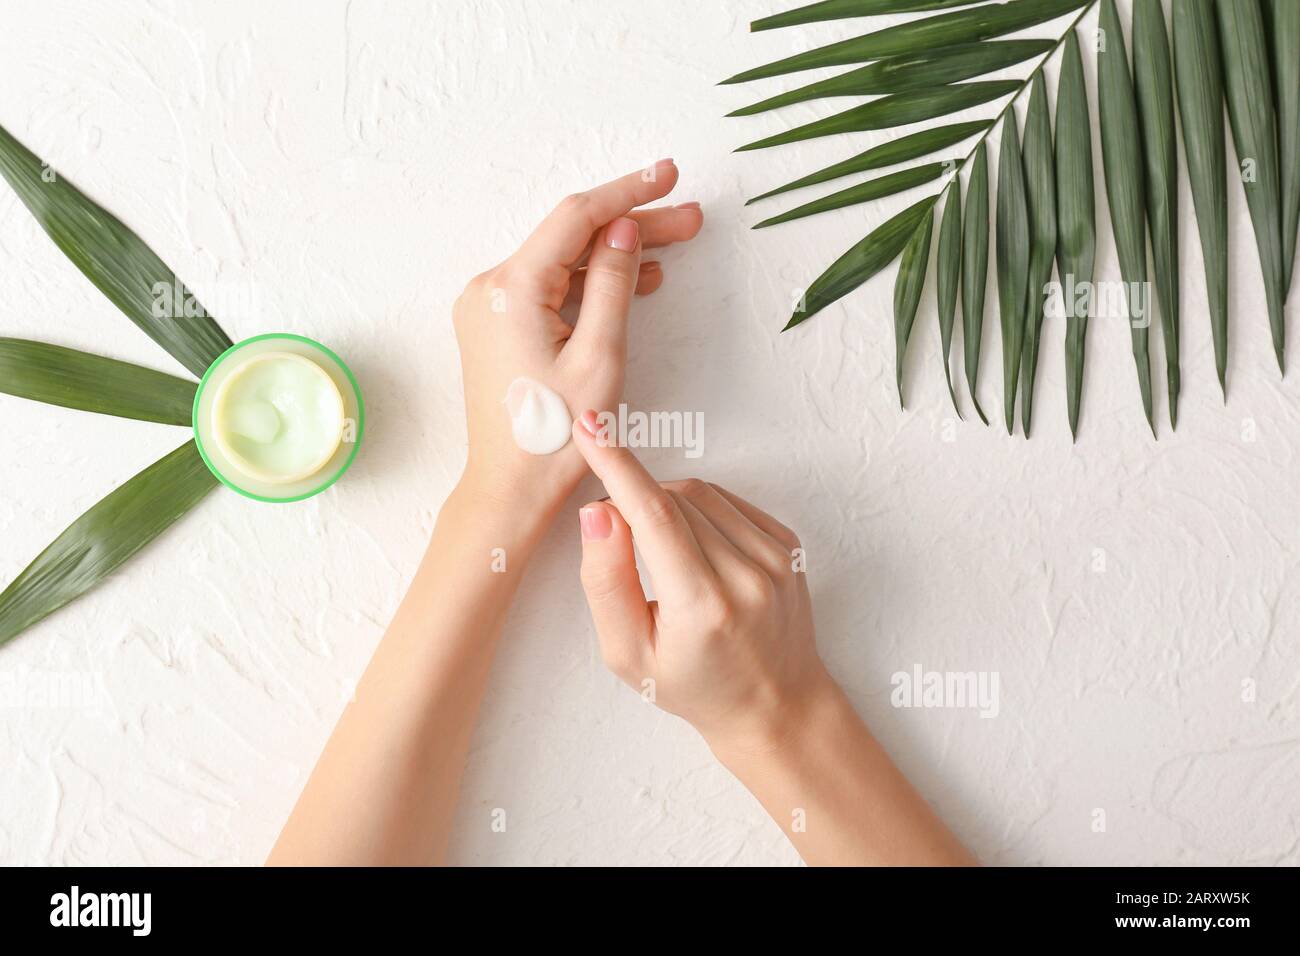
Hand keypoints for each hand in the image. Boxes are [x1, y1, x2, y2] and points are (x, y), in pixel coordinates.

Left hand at [453, 160, 702, 513]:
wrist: (509, 490)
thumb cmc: (553, 438)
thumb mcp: (598, 357)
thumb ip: (612, 284)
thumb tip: (625, 229)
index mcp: (510, 290)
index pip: (576, 217)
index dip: (628, 192)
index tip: (669, 174)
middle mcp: (490, 289)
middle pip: (571, 237)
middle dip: (633, 225)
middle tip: (690, 218)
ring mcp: (489, 307)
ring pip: (563, 262)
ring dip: (615, 254)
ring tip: (675, 247)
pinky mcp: (497, 327)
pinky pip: (549, 288)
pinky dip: (590, 282)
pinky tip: (634, 279)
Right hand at [569, 409, 831, 753]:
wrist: (775, 704)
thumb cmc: (694, 686)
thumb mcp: (627, 653)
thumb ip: (605, 581)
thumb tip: (597, 511)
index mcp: (702, 607)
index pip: (654, 515)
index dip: (618, 467)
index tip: (590, 430)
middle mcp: (747, 576)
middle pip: (673, 500)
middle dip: (635, 501)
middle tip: (619, 537)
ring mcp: (776, 558)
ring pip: (701, 493)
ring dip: (666, 504)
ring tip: (662, 557)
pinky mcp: (789, 544)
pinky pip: (729, 501)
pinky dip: (699, 510)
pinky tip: (694, 550)